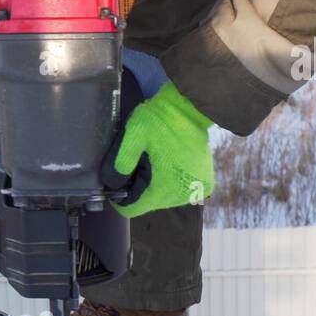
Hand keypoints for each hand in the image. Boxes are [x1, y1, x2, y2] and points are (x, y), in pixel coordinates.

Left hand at [102, 81, 214, 217]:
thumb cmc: (160, 120)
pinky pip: (178, 189)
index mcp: (164, 188)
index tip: (115, 181)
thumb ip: (119, 163)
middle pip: (147, 201)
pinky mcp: (204, 183)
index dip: (119, 198)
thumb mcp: (132, 137)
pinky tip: (166, 161)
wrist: (191, 107)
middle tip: (135, 162)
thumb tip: (111, 184)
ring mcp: (196, 190)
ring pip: (162, 196)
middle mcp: (182, 196)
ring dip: (153, 182)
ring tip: (152, 158)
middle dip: (137, 186)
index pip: (132, 209)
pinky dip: (168, 179)